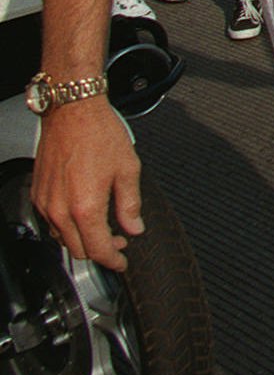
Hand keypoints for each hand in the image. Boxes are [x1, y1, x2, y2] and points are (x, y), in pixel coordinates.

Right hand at [31, 98, 142, 271]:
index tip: (122, 261)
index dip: (113, 260)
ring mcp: (46, 203)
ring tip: (103, 229)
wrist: (73, 113)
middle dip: (100, 251)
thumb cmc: (99, 134)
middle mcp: (61, 210)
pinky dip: (67, 228)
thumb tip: (134, 227)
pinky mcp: (38, 195)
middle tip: (118, 242)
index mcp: (86, 207)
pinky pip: (51, 223)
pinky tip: (83, 216)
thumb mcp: (128, 169)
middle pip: (78, 249)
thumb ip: (130, 204)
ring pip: (62, 239)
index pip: (98, 249)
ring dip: (82, 240)